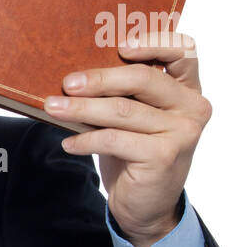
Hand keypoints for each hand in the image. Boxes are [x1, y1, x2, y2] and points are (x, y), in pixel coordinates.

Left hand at [44, 30, 209, 246]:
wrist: (146, 205)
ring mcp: (182, 132)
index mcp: (188, 89)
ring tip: (53, 108)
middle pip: (144, 78)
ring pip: (123, 110)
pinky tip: (68, 142)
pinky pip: (114, 139)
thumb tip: (75, 73)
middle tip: (67, 82)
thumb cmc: (136, 152)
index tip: (120, 45)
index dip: (154, 41)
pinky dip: (85, 139)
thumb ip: (123, 93)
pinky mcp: (164, 156)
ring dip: (81, 108)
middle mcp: (192, 107)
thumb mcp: (134, 118)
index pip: (183, 51)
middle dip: (99, 79)